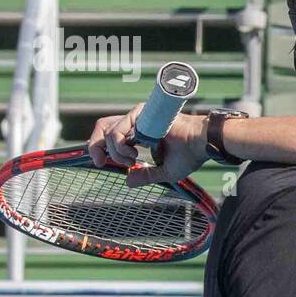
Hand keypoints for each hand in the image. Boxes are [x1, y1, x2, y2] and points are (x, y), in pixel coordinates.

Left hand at [86, 105, 210, 185]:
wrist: (201, 144)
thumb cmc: (190, 155)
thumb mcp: (164, 172)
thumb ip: (145, 176)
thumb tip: (127, 182)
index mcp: (140, 134)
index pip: (111, 136)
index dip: (100, 148)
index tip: (101, 164)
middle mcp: (136, 124)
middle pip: (102, 128)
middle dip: (94, 146)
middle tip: (100, 162)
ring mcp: (137, 118)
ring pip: (108, 132)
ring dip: (115, 152)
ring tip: (131, 161)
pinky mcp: (140, 114)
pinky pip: (117, 131)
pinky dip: (119, 146)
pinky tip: (133, 155)